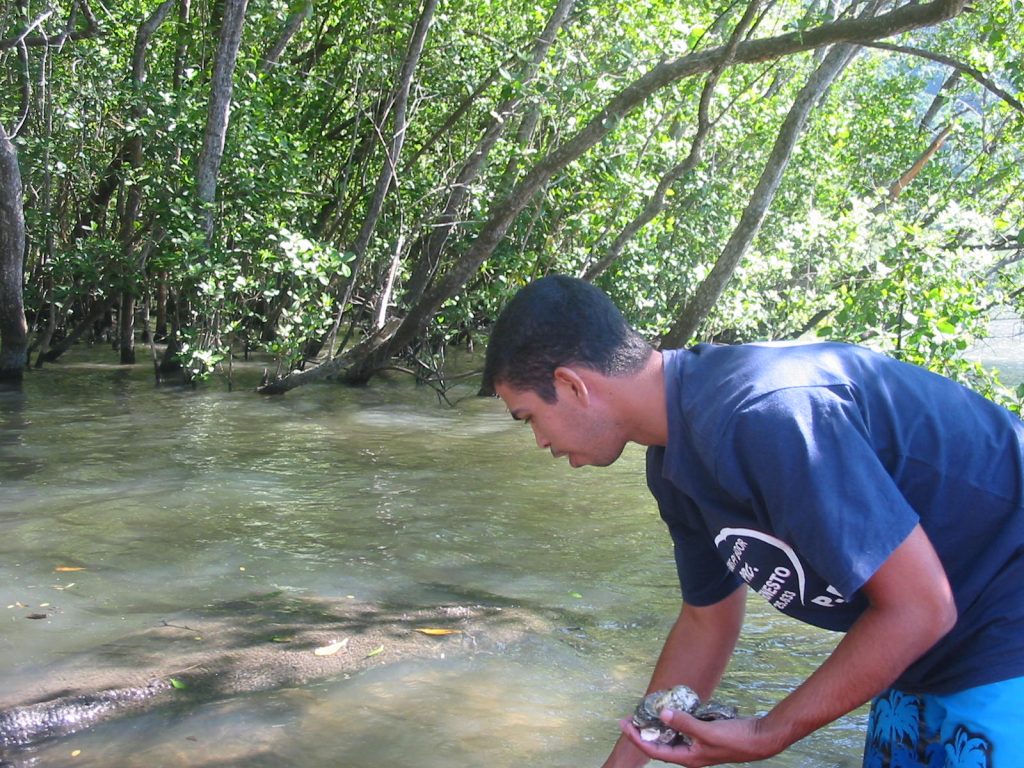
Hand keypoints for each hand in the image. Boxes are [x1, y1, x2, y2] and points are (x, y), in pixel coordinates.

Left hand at [619, 710, 783, 766]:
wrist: (759, 738)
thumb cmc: (735, 739)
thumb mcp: (706, 731)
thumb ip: (684, 723)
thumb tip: (662, 714)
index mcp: (688, 758)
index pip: (654, 750)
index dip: (637, 737)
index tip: (624, 724)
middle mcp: (690, 753)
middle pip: (660, 744)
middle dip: (644, 731)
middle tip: (631, 716)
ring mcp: (697, 745)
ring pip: (671, 736)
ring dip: (659, 725)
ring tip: (647, 710)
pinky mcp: (704, 735)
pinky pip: (684, 728)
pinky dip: (675, 719)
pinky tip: (672, 708)